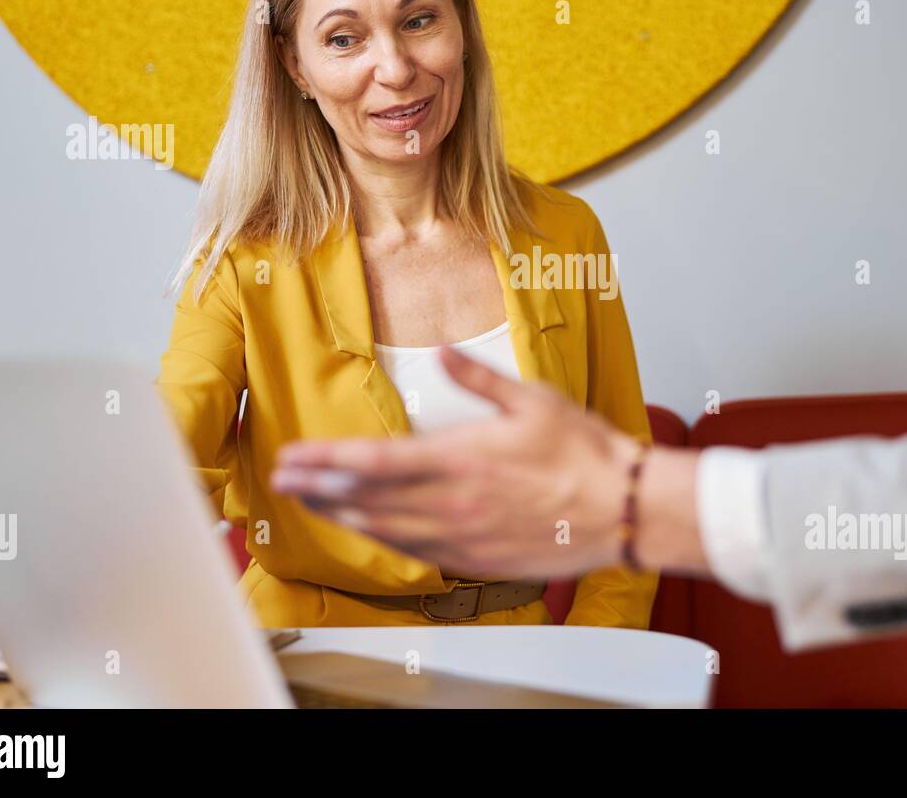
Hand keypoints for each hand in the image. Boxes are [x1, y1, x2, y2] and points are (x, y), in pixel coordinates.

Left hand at [271, 345, 642, 578]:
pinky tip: (369, 530)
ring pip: (385, 529)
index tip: (293, 456)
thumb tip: (440, 350)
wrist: (623, 508)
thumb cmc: (584, 453)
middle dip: (319, 488)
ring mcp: (463, 534)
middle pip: (367, 498)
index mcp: (461, 457)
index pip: (375, 460)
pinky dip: (383, 539)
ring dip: (342, 515)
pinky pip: (417, 551)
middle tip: (283, 481)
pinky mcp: (478, 557)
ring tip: (312, 503)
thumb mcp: (532, 400)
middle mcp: (453, 501)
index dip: (327, 460)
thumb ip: (477, 379)